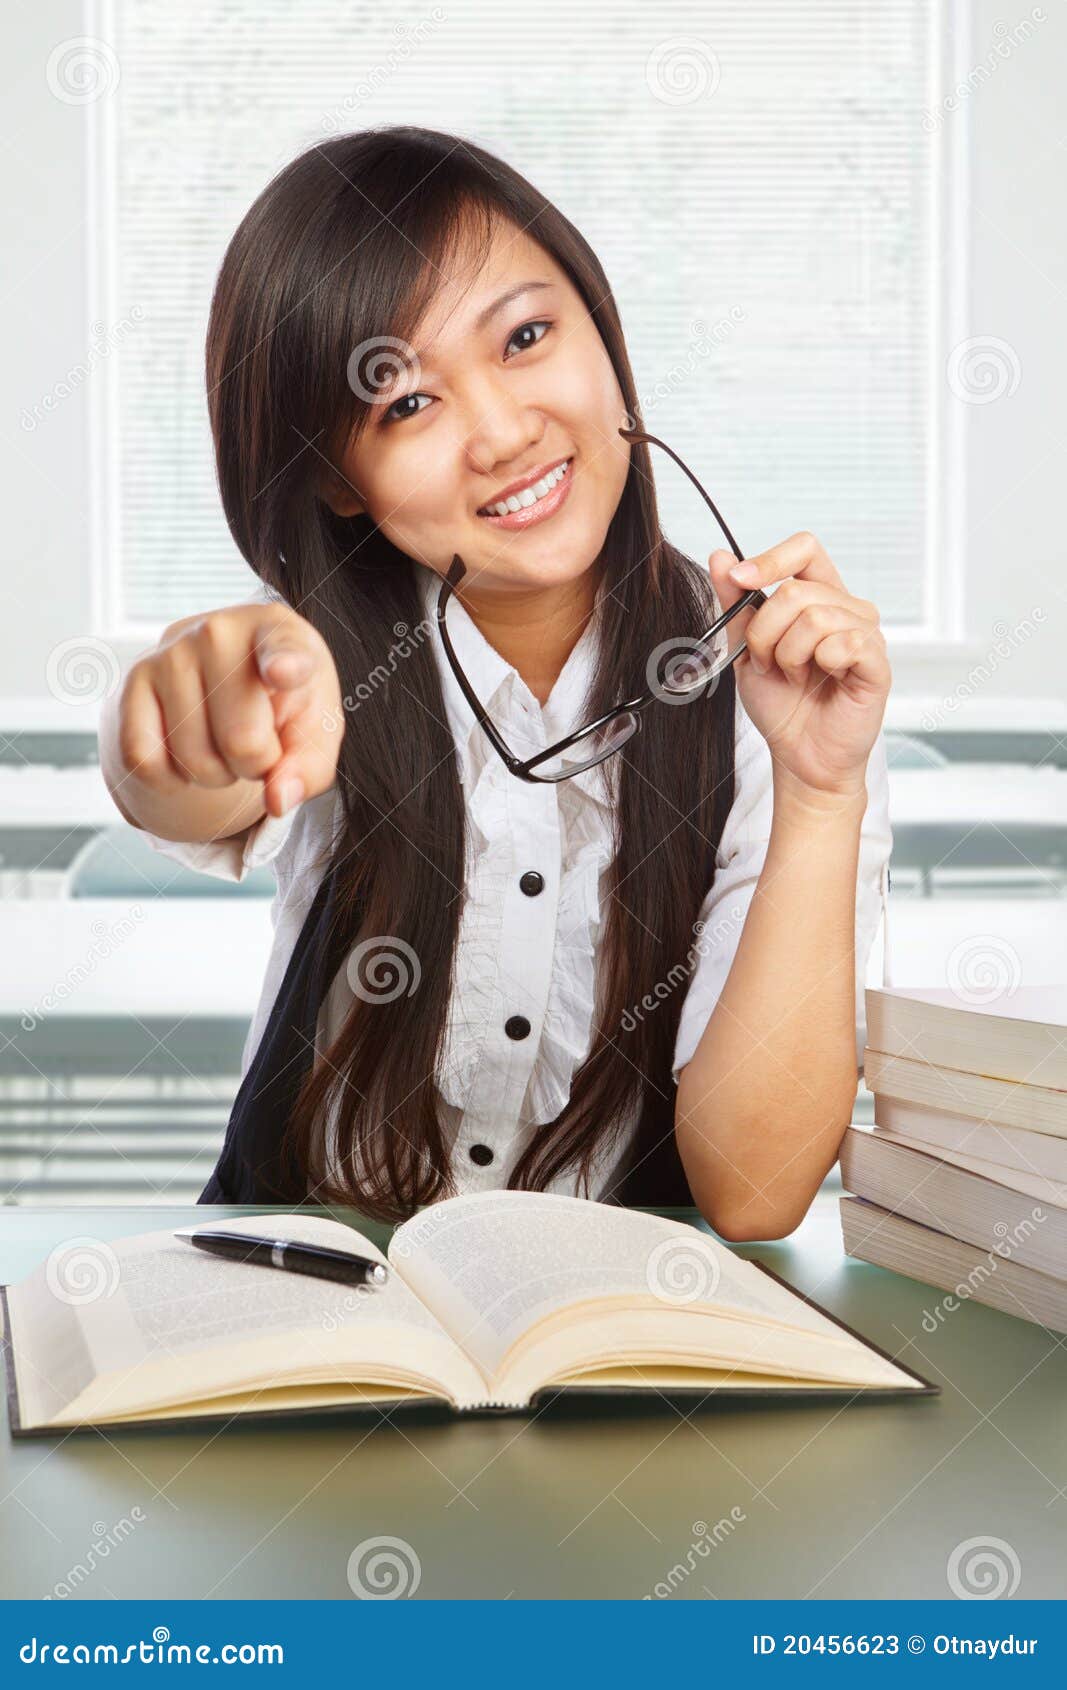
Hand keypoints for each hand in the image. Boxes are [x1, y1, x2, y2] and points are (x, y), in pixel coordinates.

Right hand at [118, 602, 343, 817]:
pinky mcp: (133, 682)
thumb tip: (277, 799)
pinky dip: (170, 779)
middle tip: (257, 741)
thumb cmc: (281, 702)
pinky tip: (185, 752)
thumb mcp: (313, 729)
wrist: (224, 676)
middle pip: (242, 742)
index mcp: (278, 632)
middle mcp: (219, 632)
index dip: (286, 665)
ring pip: (194, 761)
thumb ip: (308, 768)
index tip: (283, 674)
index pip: (282, 649)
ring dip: (215, 775)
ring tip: (223, 742)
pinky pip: (146, 761)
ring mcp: (170, 653)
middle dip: (255, 765)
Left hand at [708, 534, 890, 798]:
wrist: (798, 754)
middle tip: (769, 663)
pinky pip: (844, 643)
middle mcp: (847, 608)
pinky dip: (820, 664)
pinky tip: (822, 681)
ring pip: (816, 617)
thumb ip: (736, 604)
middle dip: (766, 632)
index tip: (739, 579)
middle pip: (797, 589)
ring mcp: (866, 634)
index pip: (804, 549)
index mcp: (818, 597)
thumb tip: (720, 557)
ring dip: (789, 655)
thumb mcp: (746, 648)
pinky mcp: (877, 662)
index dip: (770, 560)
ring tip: (795, 677)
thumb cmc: (781, 703)